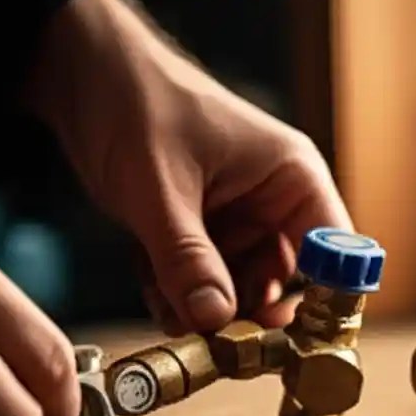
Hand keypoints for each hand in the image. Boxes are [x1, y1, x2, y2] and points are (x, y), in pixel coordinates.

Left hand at [27, 0, 354, 335]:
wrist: (81, 75)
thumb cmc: (136, 99)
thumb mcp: (160, 187)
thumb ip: (186, 257)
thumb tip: (213, 318)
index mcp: (291, 177)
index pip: (334, 251)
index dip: (326, 299)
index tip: (296, 340)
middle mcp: (272, 204)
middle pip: (286, 284)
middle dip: (248, 314)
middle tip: (217, 337)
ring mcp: (236, 221)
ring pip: (239, 292)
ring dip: (206, 310)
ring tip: (170, 306)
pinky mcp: (201, 235)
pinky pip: (203, 285)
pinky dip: (179, 298)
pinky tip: (154, 289)